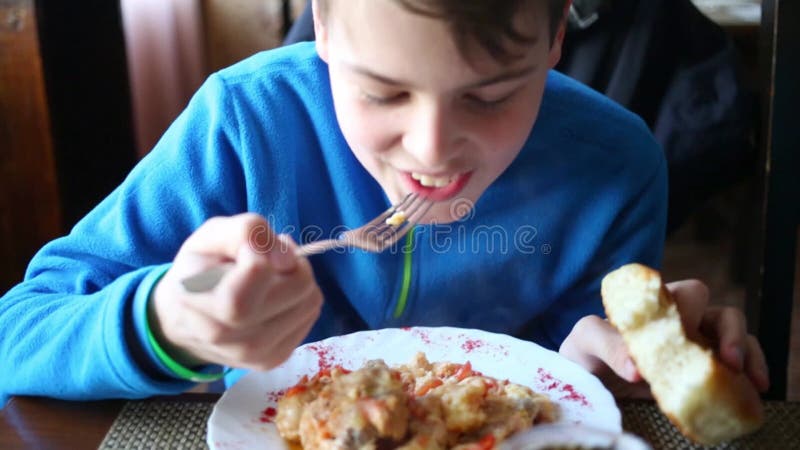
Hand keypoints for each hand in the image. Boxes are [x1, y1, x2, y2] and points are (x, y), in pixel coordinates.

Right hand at [150, 213, 322, 370]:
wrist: (182, 320)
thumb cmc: (198, 270)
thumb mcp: (211, 235)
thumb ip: (248, 230)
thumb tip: (289, 259)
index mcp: (201, 297)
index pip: (258, 270)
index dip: (263, 249)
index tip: (248, 249)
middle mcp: (227, 335)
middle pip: (298, 286)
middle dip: (292, 263)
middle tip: (268, 260)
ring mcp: (252, 353)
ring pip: (310, 302)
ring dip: (298, 281)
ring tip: (270, 280)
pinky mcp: (271, 360)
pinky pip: (310, 317)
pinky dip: (299, 301)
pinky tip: (274, 300)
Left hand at [559, 279, 769, 397]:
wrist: (587, 381)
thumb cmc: (587, 352)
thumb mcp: (585, 341)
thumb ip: (604, 343)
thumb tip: (636, 367)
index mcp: (656, 306)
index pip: (685, 294)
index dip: (689, 309)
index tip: (681, 331)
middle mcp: (682, 321)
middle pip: (719, 312)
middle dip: (728, 332)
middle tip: (726, 359)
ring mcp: (696, 345)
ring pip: (733, 334)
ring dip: (745, 349)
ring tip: (744, 376)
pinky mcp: (704, 371)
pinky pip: (738, 364)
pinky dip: (750, 370)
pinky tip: (754, 389)